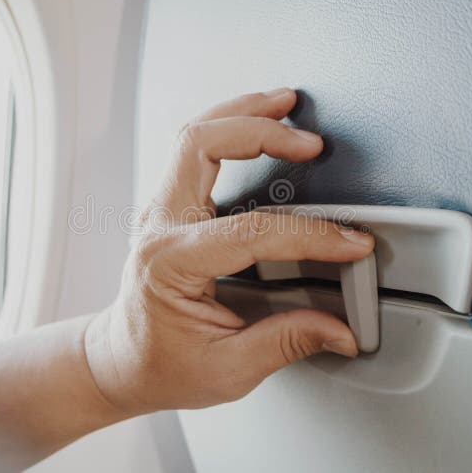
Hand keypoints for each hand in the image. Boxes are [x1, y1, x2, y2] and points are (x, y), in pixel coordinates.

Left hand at [85, 88, 373, 415]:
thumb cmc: (161, 366)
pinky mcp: (171, 206)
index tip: (349, 243)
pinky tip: (256, 123)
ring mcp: (161, 210)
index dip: (311, 235)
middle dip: (261, 131)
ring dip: (242, 112)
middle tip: (310, 141)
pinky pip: (194, 148)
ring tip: (285, 103)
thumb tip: (340, 329)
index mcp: (170, 263)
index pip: (252, 232)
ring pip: (194, 133)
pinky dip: (230, 127)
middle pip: (202, 144)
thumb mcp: (228, 369)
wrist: (121, 361)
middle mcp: (159, 225)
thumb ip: (287, 342)